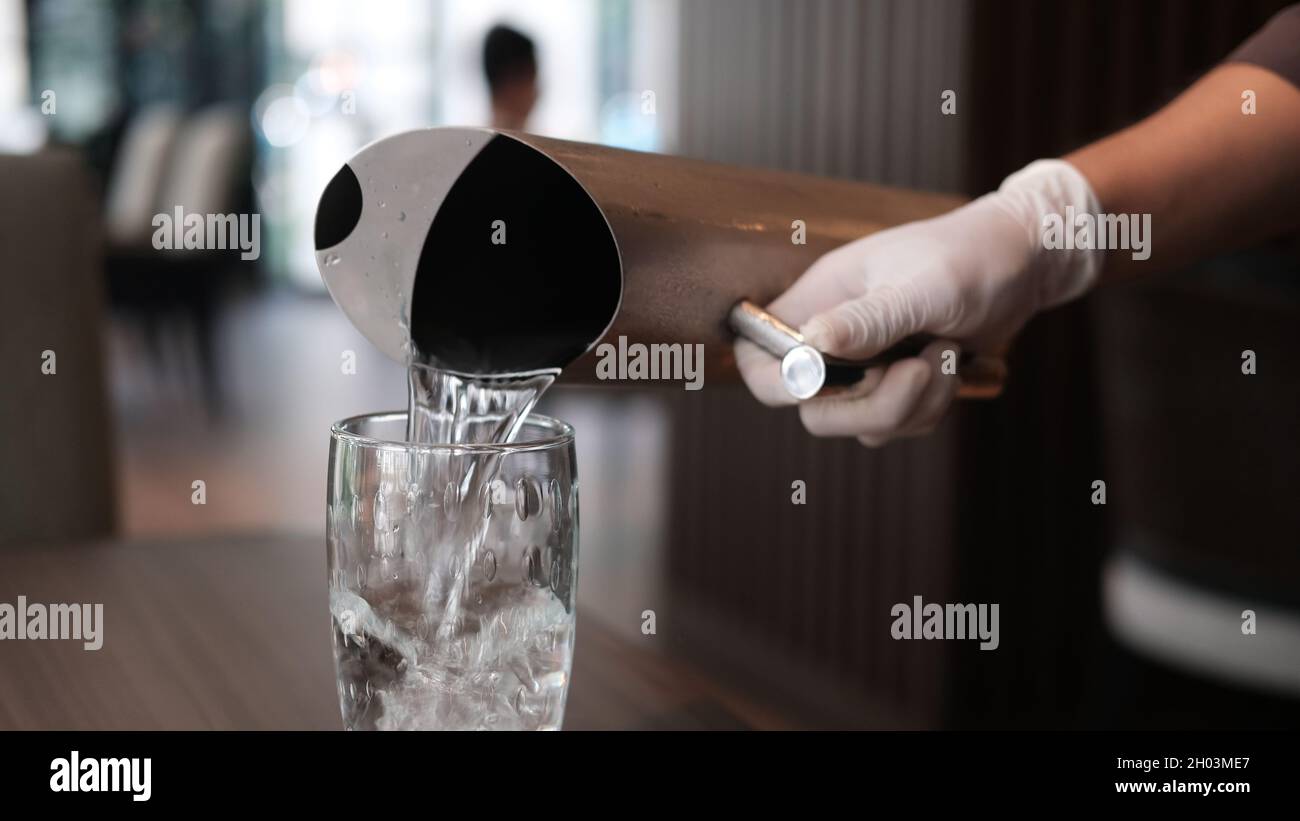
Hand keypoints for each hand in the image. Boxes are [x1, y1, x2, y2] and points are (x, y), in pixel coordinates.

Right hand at [735, 160, 1102, 445]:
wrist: (1028, 262)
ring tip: (947, 354)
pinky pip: (898, 425)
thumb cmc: (972, 257)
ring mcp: (867, 366)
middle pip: (814, 408)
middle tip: (918, 369)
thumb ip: (867, 318)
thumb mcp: (924, 285)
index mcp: (820, 300)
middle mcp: (835, 337)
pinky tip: (954, 367)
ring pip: (861, 424)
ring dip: (913, 405)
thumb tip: (809, 343)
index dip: (777, 382)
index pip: (760, 355)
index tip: (819, 383)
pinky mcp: (900, 386)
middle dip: (871, 405)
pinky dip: (930, 407)